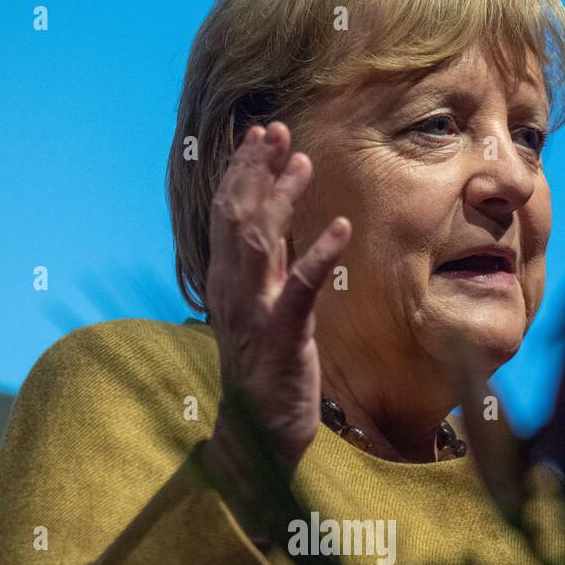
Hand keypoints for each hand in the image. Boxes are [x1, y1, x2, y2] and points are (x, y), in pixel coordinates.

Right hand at [206, 120, 351, 470]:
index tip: (262, 136)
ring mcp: (253, 314)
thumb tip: (279, 227)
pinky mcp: (280, 337)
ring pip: (259, 242)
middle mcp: (231, 293)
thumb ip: (269, 270)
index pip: (226, 215)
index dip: (242, 172)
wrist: (259, 434)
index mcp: (225, 284)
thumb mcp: (266, 311)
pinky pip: (299, 288)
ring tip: (305, 162)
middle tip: (278, 131)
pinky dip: (318, 255)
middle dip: (255, 170)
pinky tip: (339, 228)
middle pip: (236, 217)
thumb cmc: (267, 372)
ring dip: (282, 198)